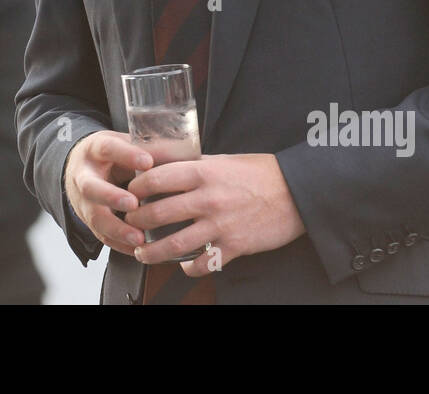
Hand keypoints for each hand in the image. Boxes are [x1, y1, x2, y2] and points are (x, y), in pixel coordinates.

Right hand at [63, 130, 153, 255]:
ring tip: (138, 238)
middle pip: (91, 187)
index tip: (147, 162)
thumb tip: (180, 152)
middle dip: (111, 197)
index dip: (126, 155)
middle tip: (134, 204)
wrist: (81, 167)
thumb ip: (146, 148)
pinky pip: (101, 236)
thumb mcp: (124, 143)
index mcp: (95, 149)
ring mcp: (83, 201)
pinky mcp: (89, 221)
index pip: (108, 149)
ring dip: (117, 229)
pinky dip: (120, 244)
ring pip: (94, 217)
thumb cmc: (111, 155)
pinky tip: (138, 250)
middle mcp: (84, 176)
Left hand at [124, 153, 305, 275]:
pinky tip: (184, 264)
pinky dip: (189, 267)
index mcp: (203, 173)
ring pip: (173, 245)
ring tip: (141, 252)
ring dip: (151, 251)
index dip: (136, 188)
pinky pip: (202, 264)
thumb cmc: (261, 173)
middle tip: (131, 223)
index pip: (156, 179)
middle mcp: (208, 199)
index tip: (131, 193)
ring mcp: (220, 226)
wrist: (297, 192)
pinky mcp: (234, 247)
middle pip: (157, 214)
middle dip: (137, 221)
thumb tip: (164, 163)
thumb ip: (194, 165)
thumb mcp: (224, 161)